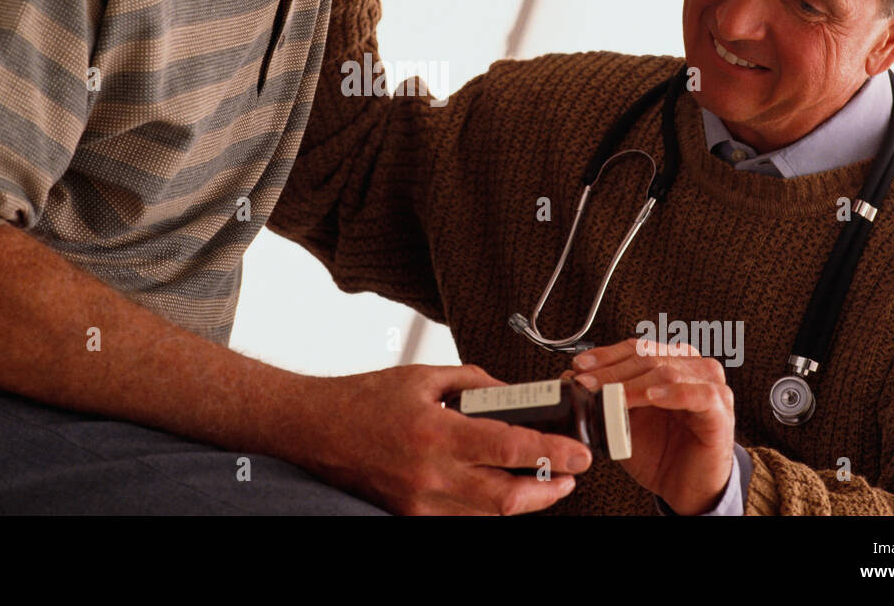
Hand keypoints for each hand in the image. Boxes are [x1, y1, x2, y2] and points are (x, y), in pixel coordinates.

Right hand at [298, 364, 592, 514]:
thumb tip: (512, 393)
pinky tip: (501, 489)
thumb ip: (472, 382)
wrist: (315, 429)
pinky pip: (462, 518)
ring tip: (544, 482)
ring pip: (488, 514)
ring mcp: (420, 501)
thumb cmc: (363, 399)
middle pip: (507, 499)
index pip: (508, 447)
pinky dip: (488, 507)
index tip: (579, 453)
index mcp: (435, 432)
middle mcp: (430, 474)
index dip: (551, 452)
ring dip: (523, 501)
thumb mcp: (422, 376)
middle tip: (570, 476)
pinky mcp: (410, 515)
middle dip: (549, 491)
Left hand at [570, 338, 734, 514]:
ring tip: (611, 394)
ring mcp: (710, 386)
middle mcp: (692, 367)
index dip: (605, 355)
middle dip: (612, 371)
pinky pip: (698, 394)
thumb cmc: (659, 450)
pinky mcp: (720, 409)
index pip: (635, 348)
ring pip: (668, 372)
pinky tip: (652, 397)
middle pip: (647, 357)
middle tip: (587, 383)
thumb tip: (570, 376)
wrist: (684, 486)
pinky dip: (672, 393)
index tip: (579, 366)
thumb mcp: (622, 420)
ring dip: (634, 383)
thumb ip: (603, 396)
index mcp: (671, 361)